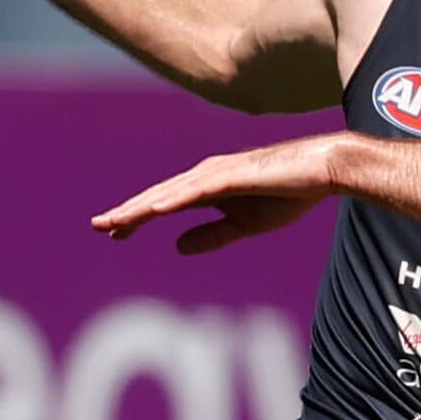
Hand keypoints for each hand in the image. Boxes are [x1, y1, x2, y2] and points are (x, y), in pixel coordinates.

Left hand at [91, 136, 339, 254]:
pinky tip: (153, 211)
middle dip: (128, 211)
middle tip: (98, 226)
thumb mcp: (245, 225)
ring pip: (170, 194)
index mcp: (209, 187)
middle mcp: (206, 176)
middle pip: (159, 196)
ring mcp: (217, 173)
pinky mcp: (232, 175)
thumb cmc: (290, 194)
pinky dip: (172, 201)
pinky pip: (195, 191)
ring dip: (141, 207)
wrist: (323, 171)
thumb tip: (177, 248)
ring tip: (114, 221)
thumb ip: (212, 235)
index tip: (114, 232)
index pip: (165, 203)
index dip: (138, 217)